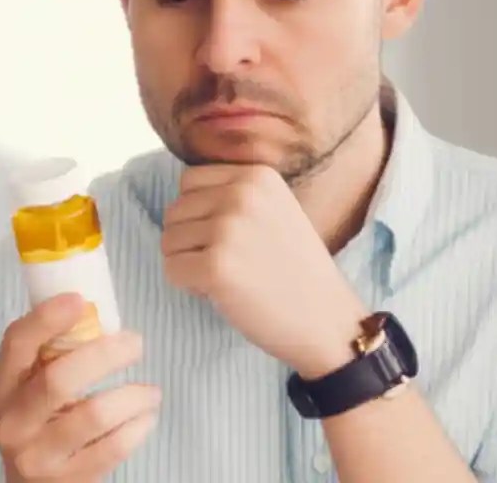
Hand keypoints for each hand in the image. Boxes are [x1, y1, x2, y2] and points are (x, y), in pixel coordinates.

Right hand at [0, 294, 160, 481]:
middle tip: (135, 343)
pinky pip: (113, 448)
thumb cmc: (38, 426)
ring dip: (132, 396)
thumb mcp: (28, 392)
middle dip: (105, 355)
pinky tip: (146, 418)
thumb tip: (88, 309)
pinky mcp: (68, 480)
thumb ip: (47, 358)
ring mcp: (39, 455)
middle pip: (59, 379)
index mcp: (3, 388)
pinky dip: (138, 428)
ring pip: (93, 415)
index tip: (79, 300)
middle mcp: (14, 422)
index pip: (16, 345)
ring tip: (151, 391)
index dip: (46, 319)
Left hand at [162, 165, 368, 378]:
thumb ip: (232, 195)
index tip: (227, 237)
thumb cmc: (293, 269)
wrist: (327, 321)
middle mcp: (242, 194)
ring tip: (227, 276)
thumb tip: (181, 198)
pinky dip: (187, 285)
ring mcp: (228, 229)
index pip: (189, 182)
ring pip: (168, 240)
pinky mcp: (216, 266)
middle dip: (190, 241)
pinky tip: (221, 291)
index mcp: (256, 176)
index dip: (198, 214)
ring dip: (188, 262)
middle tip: (229, 262)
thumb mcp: (273, 209)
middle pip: (175, 211)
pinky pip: (171, 269)